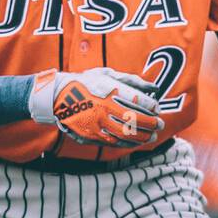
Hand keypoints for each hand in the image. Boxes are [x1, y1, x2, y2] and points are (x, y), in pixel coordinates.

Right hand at [28, 67, 163, 147]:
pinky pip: (113, 142)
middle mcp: (103, 108)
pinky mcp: (90, 135)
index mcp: (108, 90)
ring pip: (125, 134)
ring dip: (142, 137)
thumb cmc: (86, 82)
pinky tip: (136, 142)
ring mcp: (96, 123)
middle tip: (160, 124)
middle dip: (151, 124)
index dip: (151, 107)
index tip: (157, 109)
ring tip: (152, 136)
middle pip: (134, 119)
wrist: (56, 96)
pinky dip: (128, 144)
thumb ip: (132, 81)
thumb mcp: (107, 74)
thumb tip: (155, 89)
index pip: (137, 100)